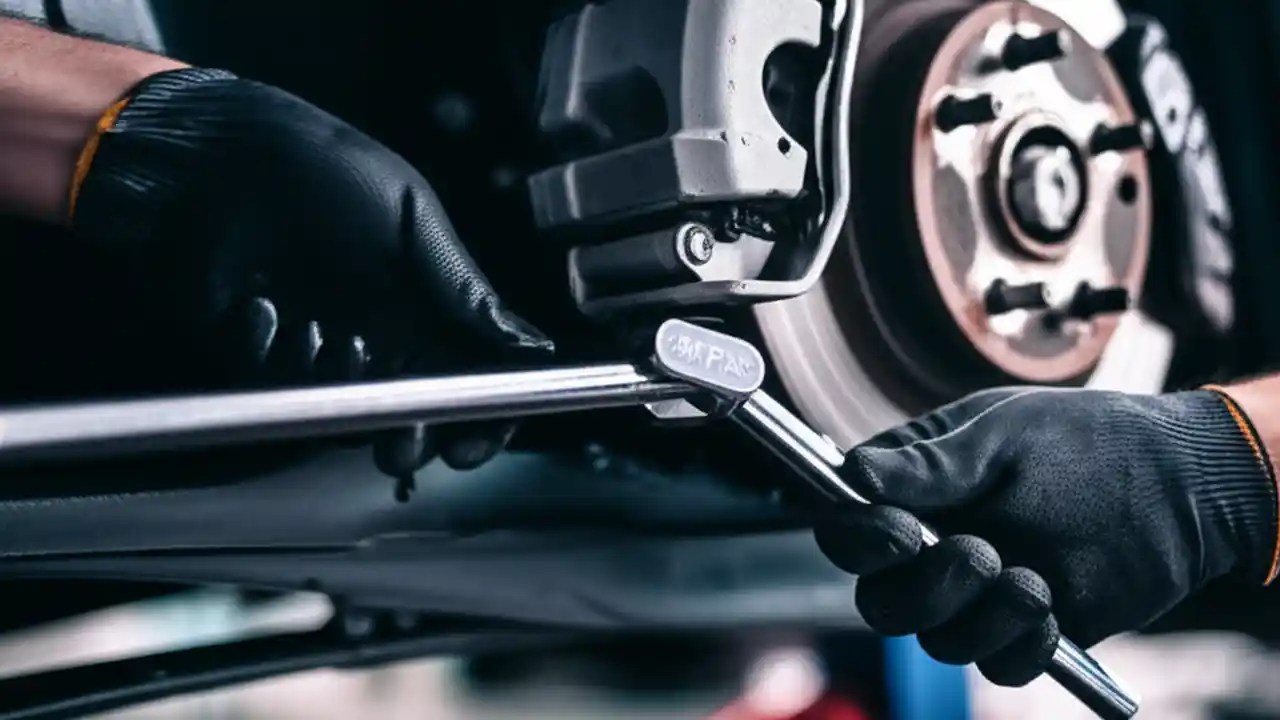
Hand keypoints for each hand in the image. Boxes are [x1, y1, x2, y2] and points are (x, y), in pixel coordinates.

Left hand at [69, 68, 551, 473]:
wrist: (218, 156)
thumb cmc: (321, 169)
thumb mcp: (413, 221)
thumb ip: (467, 293)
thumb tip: (533, 345)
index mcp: (424, 304)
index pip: (469, 376)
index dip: (478, 416)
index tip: (473, 441)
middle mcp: (376, 332)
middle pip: (410, 411)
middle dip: (410, 433)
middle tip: (403, 442)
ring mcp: (316, 348)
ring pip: (343, 407)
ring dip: (336, 384)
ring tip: (320, 333)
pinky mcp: (256, 355)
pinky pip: (271, 388)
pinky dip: (269, 356)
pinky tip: (261, 309)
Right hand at [814, 387, 1276, 685]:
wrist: (1177, 482)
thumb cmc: (1084, 440)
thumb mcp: (1004, 438)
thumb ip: (928, 464)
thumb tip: (854, 476)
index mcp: (911, 490)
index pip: (847, 528)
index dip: (859, 540)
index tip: (899, 535)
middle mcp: (930, 547)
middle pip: (882, 601)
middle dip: (925, 589)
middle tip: (978, 554)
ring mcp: (976, 594)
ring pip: (938, 640)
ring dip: (980, 617)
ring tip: (1032, 580)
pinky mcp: (1023, 629)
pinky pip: (999, 664)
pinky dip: (1021, 645)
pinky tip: (1051, 609)